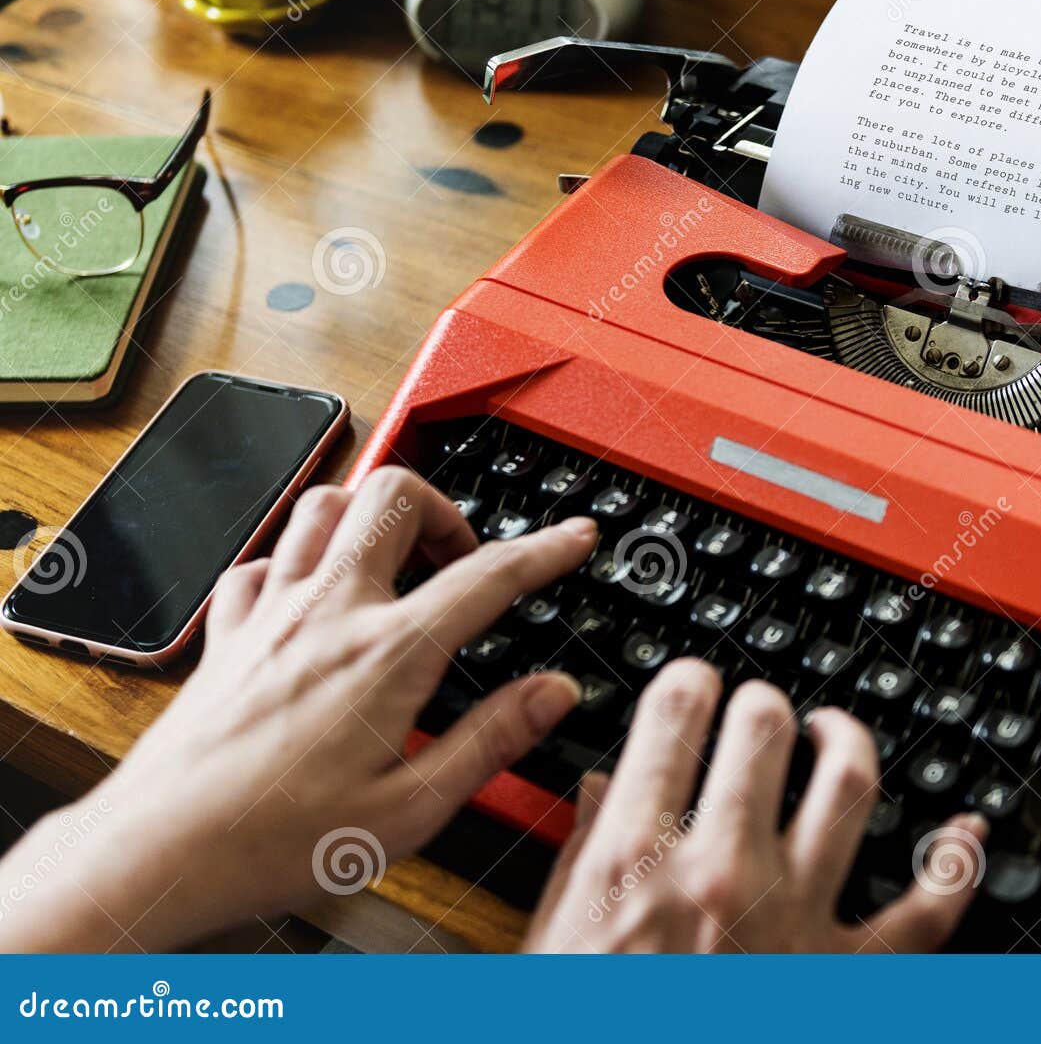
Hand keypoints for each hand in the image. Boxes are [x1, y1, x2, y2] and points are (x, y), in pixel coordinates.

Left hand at [0, 466, 595, 952]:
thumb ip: (490, 740)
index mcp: (387, 656)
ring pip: (325, 503)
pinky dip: (299, 559)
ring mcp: (272, 613)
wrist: (160, 851)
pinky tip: (314, 595)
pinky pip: (264, 558)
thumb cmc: (277, 841)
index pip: (487, 575)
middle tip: (464, 557)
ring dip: (371, 516)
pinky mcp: (227, 631)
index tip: (573, 536)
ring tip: (398, 559)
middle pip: (395, 495)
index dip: (545, 549)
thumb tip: (552, 694)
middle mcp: (329, 614)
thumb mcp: (411, 811)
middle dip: (446, 509)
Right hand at [523, 660, 987, 952]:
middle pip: (765, 725)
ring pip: (849, 783)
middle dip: (760, 701)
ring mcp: (793, 918)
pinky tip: (964, 833)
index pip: (676, 712)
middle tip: (754, 710)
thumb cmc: (589, 1029)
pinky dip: (954, 866)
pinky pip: (925, 913)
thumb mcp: (552, 945)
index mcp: (634, 859)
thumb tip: (600, 792)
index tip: (692, 685)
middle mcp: (722, 873)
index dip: (688, 679)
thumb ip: (578, 858)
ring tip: (831, 731)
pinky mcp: (845, 976)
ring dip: (844, 738)